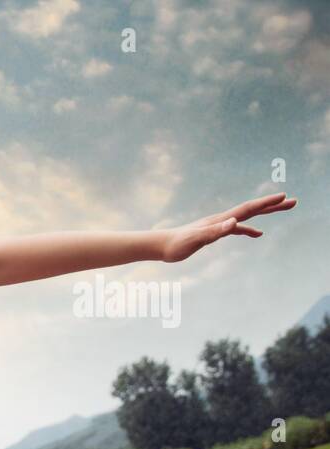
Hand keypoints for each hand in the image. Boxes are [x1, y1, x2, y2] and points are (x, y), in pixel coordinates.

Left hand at [159, 192, 295, 262]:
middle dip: (273, 205)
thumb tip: (235, 222)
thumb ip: (215, 231)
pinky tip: (258, 234)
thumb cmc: (177, 244)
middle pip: (252, 209)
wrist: (161, 245)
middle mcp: (221, 219)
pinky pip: (237, 229)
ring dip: (265, 213)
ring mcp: (218, 225)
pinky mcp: (213, 233)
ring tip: (283, 208)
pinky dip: (249, 230)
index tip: (284, 197)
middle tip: (294, 201)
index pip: (248, 209)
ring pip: (247, 217)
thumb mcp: (196, 239)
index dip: (266, 203)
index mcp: (220, 220)